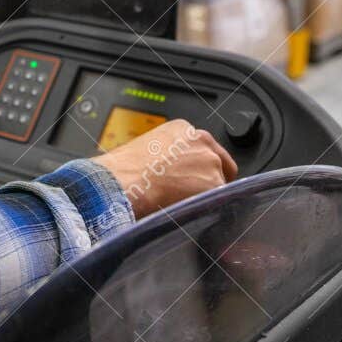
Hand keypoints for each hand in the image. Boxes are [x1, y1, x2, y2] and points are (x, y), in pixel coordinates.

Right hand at [94, 119, 237, 218]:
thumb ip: (166, 156)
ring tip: (183, 206)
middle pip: (217, 163)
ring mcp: (210, 161)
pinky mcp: (215, 184)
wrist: (122, 184)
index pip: (203, 148)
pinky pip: (219, 201)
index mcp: (182, 129)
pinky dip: (207, 209)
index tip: (190, 177)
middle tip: (189, 194)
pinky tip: (188, 212)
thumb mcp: (145, 151)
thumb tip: (167, 172)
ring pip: (219, 183)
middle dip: (206, 179)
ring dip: (206, 195)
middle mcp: (200, 140)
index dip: (197, 167)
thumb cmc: (123, 172)